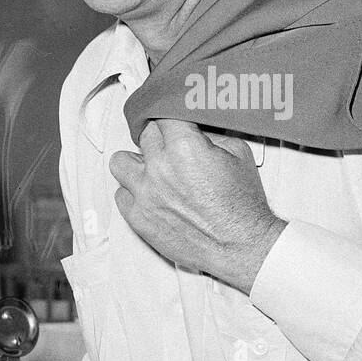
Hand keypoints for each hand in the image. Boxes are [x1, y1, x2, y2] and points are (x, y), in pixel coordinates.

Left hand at [109, 119, 286, 293]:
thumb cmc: (242, 204)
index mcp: (184, 148)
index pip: (162, 115)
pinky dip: (133, 192)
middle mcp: (159, 169)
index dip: (170, 116)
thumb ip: (210, 132)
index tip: (173, 119)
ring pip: (120, 162)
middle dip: (159, 138)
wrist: (241, 246)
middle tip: (171, 145)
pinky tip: (151, 193)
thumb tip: (193, 123)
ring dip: (135, 162)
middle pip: (144, 135)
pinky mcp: (137, 218)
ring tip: (152, 168)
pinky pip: (120, 194)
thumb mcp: (238, 153)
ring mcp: (145, 194)